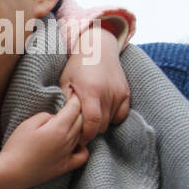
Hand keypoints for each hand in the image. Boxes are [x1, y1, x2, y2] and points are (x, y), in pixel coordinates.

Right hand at [0, 93, 89, 188]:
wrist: (11, 172)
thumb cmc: (16, 147)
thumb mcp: (27, 124)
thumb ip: (44, 116)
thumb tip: (55, 117)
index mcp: (58, 128)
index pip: (74, 109)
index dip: (75, 99)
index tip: (74, 93)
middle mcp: (67, 141)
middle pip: (82, 121)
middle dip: (81, 110)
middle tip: (76, 104)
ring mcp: (67, 155)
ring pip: (82, 136)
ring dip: (81, 126)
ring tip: (75, 120)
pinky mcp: (64, 167)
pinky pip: (83, 156)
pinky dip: (84, 148)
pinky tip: (77, 144)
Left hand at [60, 26, 129, 145]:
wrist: (98, 48)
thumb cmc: (77, 66)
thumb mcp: (65, 82)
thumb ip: (66, 103)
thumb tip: (62, 123)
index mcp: (91, 91)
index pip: (93, 121)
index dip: (86, 134)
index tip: (79, 139)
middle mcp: (108, 93)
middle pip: (102, 125)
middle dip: (91, 130)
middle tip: (80, 128)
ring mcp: (119, 93)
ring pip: (111, 121)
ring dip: (101, 124)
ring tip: (89, 117)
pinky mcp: (126, 92)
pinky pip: (121, 115)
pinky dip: (112, 118)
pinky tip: (102, 113)